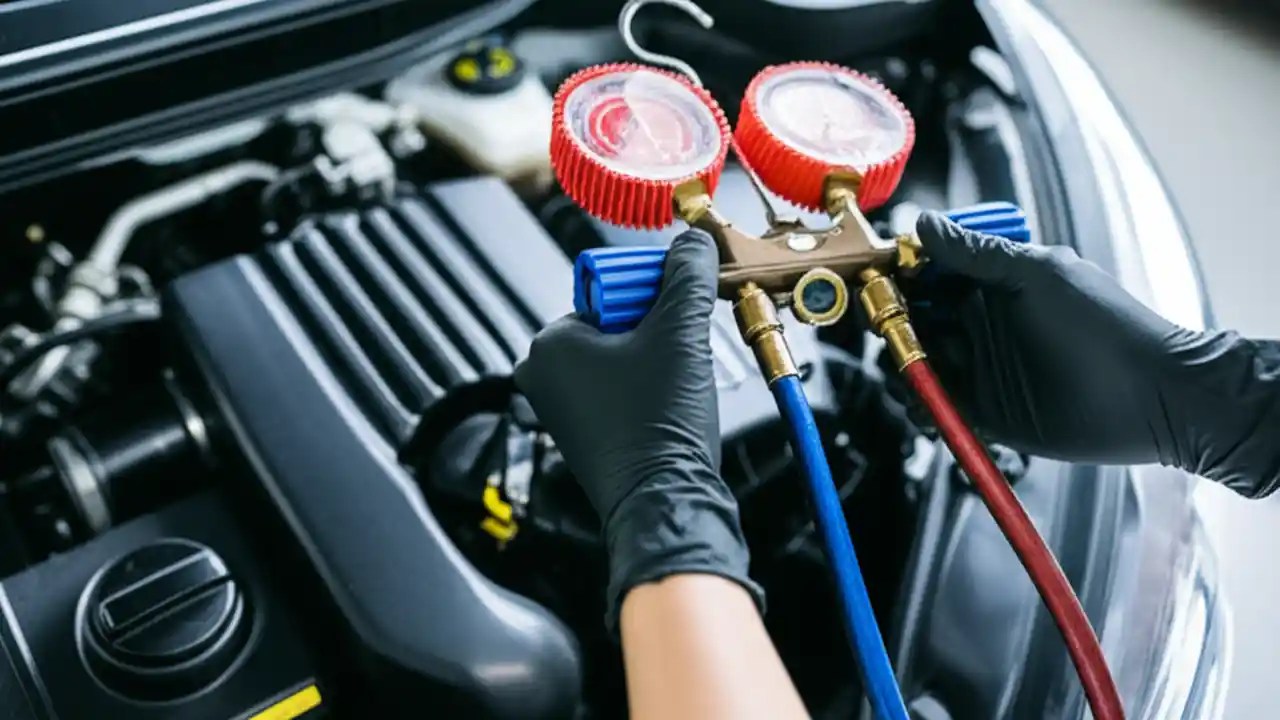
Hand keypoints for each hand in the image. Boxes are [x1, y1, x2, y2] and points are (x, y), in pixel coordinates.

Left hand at [516, 230, 761, 626]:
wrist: (665, 501)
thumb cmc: (656, 427)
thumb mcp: (680, 331)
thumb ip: (687, 274)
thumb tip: (693, 243)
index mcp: (549, 342)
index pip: (610, 284)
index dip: (653, 294)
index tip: (674, 315)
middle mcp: (544, 372)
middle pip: (618, 317)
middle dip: (658, 327)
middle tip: (679, 354)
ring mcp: (562, 405)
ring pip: (625, 350)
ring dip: (661, 355)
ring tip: (677, 383)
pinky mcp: (586, 430)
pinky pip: (624, 384)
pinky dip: (653, 385)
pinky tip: (670, 403)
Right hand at [906, 212, 1279, 496]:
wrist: (1154, 397)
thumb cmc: (1105, 326)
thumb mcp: (1038, 275)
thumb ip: (977, 254)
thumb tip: (925, 223)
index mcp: (994, 286)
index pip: (931, 276)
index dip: (901, 278)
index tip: (880, 283)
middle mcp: (984, 326)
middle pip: (916, 323)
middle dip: (895, 328)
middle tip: (888, 335)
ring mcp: (985, 370)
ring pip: (922, 367)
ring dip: (905, 371)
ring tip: (908, 377)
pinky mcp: (988, 414)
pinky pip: (940, 409)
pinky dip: (923, 408)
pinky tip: (925, 406)